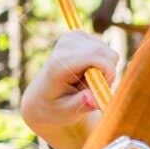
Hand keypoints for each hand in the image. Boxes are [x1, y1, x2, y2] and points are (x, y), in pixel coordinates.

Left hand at [19, 30, 118, 148]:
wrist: (41, 98)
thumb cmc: (55, 107)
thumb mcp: (66, 112)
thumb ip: (81, 105)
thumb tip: (93, 99)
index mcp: (60, 63)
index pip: (97, 56)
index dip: (108, 74)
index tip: (102, 91)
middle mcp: (66, 45)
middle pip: (107, 54)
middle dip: (108, 75)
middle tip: (93, 91)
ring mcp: (72, 37)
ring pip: (109, 53)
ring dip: (104, 71)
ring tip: (86, 84)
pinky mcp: (78, 35)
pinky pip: (105, 50)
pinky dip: (101, 64)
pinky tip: (86, 73)